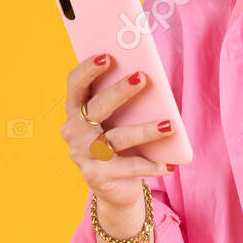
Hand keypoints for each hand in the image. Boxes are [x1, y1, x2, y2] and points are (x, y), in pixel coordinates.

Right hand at [61, 53, 181, 215]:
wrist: (114, 186)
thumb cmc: (118, 141)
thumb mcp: (117, 119)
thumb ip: (122, 99)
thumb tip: (145, 76)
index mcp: (75, 110)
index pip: (75, 84)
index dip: (87, 70)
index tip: (108, 56)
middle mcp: (73, 132)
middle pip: (96, 108)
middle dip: (119, 91)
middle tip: (142, 77)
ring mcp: (83, 155)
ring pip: (117, 138)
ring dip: (145, 131)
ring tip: (169, 125)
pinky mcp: (97, 176)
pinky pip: (128, 168)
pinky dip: (150, 165)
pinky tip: (168, 165)